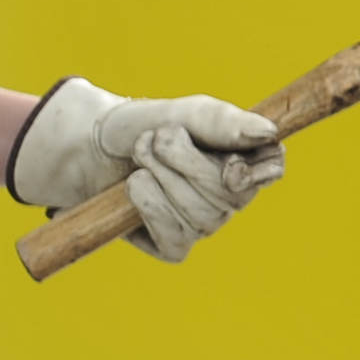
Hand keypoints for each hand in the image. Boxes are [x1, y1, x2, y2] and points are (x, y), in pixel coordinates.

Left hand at [7, 78, 283, 260]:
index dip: (258, 172)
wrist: (87, 149)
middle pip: (229, 192)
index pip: (272, 167)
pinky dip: (150, 208)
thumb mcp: (180, 113)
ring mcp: (203, 224)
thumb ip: (223, 121)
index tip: (230, 166)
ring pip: (201, 215)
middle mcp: (230, 196)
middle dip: (184, 162)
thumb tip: (267, 132)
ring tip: (139, 159)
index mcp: (241, 156)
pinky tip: (134, 189)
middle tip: (153, 140)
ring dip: (161, 179)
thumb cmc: (140, 126)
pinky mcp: (173, 246)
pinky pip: (175, 237)